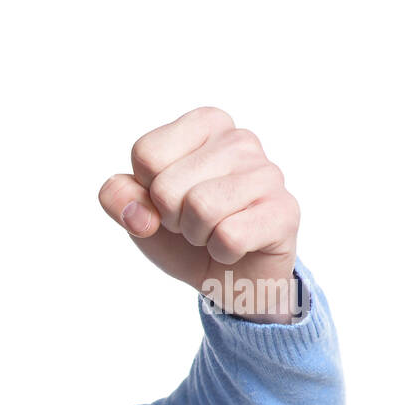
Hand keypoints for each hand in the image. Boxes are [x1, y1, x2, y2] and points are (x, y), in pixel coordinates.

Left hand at [98, 106, 300, 321]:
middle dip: (171, 218)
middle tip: (194, 222)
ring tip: (214, 232)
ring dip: (197, 235)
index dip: (146, 192)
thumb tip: (137, 212)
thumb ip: (118, 198)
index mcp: (204, 125)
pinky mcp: (285, 210)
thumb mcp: (139, 214)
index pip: (145, 153)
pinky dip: (222, 252)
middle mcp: (240, 139)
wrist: (229, 278)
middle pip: (167, 186)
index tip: (169, 202)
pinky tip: (236, 246)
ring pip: (200, 208)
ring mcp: (268, 172)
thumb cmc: (184, 235)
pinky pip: (230, 236)